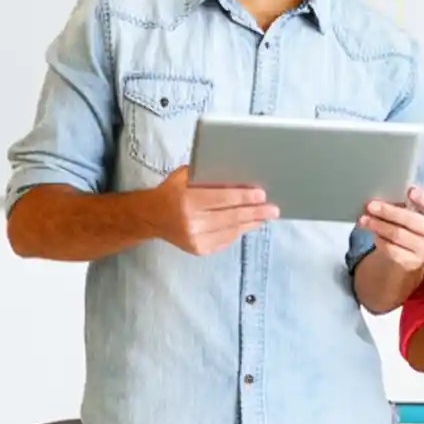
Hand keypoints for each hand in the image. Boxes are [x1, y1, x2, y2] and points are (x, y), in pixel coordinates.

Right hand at [152, 167, 278, 255]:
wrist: (151, 217)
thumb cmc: (172, 192)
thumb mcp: (184, 176)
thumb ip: (207, 175)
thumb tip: (237, 173)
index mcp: (187, 201)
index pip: (223, 199)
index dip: (244, 197)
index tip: (262, 194)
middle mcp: (192, 222)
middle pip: (232, 217)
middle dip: (256, 212)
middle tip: (273, 209)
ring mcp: (195, 239)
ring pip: (231, 230)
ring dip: (251, 223)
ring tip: (266, 216)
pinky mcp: (199, 249)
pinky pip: (226, 240)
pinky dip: (239, 231)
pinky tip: (249, 225)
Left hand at [357, 187, 423, 271]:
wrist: (411, 249)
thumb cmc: (411, 221)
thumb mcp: (414, 208)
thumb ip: (405, 201)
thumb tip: (382, 199)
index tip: (409, 191)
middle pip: (412, 220)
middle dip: (389, 212)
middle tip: (371, 206)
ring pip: (399, 235)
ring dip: (379, 226)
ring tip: (365, 219)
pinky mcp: (413, 262)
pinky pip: (392, 250)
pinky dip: (380, 240)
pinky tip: (373, 233)